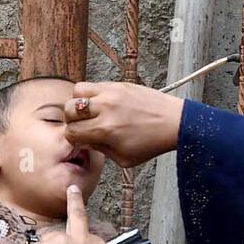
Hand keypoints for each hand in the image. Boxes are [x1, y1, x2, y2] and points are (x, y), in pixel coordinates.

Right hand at [64, 82, 183, 167]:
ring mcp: (112, 93)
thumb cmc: (152, 143)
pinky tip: (103, 104)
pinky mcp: (120, 84)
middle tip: (82, 125)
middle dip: (72, 120)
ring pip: (78, 91)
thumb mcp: (124, 159)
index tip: (80, 139)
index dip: (73, 138)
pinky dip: (93, 94)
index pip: (72, 131)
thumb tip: (85, 141)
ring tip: (90, 111)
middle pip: (69, 109)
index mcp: (105, 130)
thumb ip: (100, 150)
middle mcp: (106, 108)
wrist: (174, 122)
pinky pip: (95, 84)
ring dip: (79, 102)